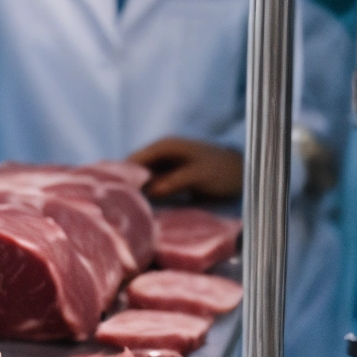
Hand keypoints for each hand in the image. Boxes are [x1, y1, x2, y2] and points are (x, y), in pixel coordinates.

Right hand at [126, 136, 242, 200]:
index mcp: (165, 146)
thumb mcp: (197, 176)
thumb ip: (173, 182)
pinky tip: (143, 208)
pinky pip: (153, 185)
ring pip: (142, 178)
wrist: (243, 173)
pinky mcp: (170, 177)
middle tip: (118, 206)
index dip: (122, 174)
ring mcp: (165, 165)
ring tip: (127, 210)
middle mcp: (161, 153)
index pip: (134, 159)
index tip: (113, 194)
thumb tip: (148, 192)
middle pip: (135, 168)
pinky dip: (147, 194)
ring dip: (137, 191)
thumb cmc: (222, 171)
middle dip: (127, 184)